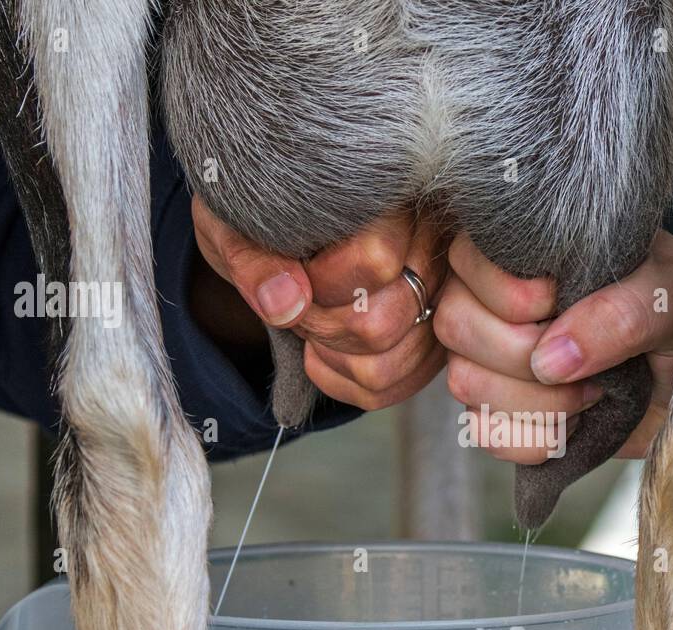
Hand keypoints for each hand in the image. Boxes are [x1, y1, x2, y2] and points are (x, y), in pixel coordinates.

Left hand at [192, 197, 449, 409]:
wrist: (272, 222)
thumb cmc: (257, 216)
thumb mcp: (236, 225)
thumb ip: (255, 260)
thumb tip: (286, 304)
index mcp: (388, 198)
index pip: (375, 261)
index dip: (322, 286)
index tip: (291, 274)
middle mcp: (428, 244)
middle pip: (384, 323)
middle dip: (322, 328)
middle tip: (297, 306)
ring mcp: (436, 297)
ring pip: (390, 364)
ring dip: (333, 359)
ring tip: (311, 327)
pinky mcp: (428, 336)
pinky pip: (395, 387)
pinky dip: (346, 385)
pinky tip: (324, 353)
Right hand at [434, 230, 672, 461]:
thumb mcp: (671, 297)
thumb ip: (621, 314)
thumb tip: (551, 359)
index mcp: (524, 248)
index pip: (468, 261)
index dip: (513, 297)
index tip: (561, 303)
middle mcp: (491, 297)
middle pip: (457, 325)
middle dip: (528, 360)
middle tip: (592, 367)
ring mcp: (489, 356)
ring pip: (466, 382)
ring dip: (538, 404)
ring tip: (592, 395)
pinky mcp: (500, 410)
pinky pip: (484, 433)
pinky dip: (534, 441)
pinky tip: (576, 427)